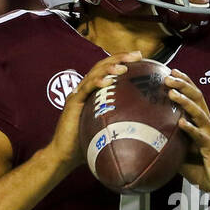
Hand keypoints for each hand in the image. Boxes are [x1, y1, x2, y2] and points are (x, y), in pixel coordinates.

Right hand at [46, 52, 140, 172]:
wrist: (65, 155)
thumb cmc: (86, 144)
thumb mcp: (108, 128)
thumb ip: (121, 121)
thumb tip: (145, 126)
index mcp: (93, 92)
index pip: (108, 70)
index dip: (122, 61)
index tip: (139, 58)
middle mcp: (84, 90)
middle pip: (102, 66)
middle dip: (120, 58)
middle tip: (137, 55)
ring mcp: (78, 95)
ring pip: (94, 74)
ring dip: (110, 68)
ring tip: (124, 66)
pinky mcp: (73, 104)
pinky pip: (86, 89)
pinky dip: (97, 83)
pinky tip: (108, 80)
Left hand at [167, 70, 209, 193]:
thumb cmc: (205, 168)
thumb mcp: (183, 154)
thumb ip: (172, 144)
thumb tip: (150, 139)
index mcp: (201, 123)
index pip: (194, 98)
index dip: (184, 83)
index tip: (171, 71)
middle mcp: (207, 125)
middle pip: (197, 99)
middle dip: (183, 86)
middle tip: (168, 77)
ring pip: (199, 113)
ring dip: (185, 102)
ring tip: (172, 93)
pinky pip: (200, 137)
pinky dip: (191, 129)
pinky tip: (181, 122)